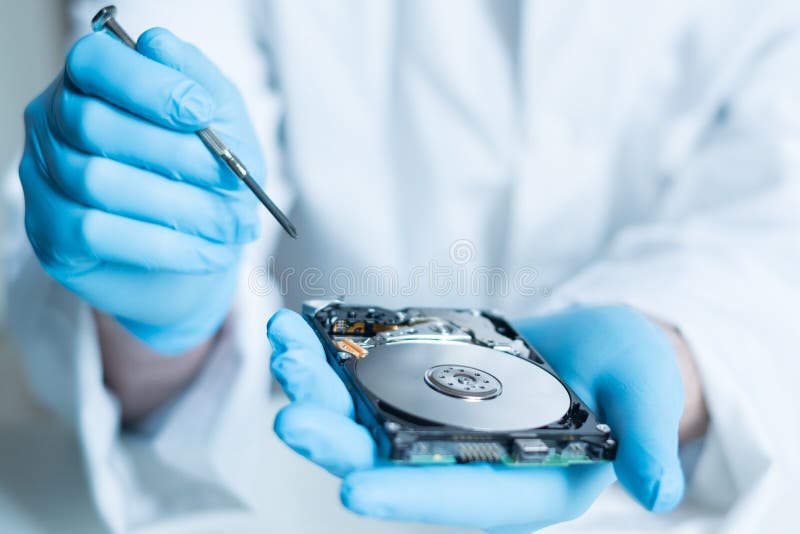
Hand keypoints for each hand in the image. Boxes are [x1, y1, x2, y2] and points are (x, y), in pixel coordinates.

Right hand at [19, 28, 262, 353]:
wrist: (200, 247)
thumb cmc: (209, 176)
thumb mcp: (226, 127)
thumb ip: (202, 84)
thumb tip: (160, 45)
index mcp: (96, 81)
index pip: (96, 62)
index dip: (147, 85)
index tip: (202, 113)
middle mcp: (55, 120)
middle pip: (94, 124)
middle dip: (178, 157)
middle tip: (235, 184)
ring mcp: (43, 176)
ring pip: (97, 181)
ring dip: (182, 208)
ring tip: (235, 226)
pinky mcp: (50, 231)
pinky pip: (96, 233)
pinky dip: (165, 245)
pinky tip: (211, 253)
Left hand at [268, 306, 684, 532]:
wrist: (599, 347)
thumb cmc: (631, 376)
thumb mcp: (647, 402)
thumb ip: (648, 442)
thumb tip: (663, 494)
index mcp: (519, 481)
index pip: (461, 498)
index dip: (411, 495)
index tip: (354, 489)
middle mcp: (466, 458)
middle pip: (392, 459)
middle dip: (339, 441)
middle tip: (289, 414)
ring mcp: (437, 417)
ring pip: (365, 414)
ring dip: (320, 386)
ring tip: (283, 345)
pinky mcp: (423, 379)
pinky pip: (369, 370)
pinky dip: (332, 350)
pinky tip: (298, 323)